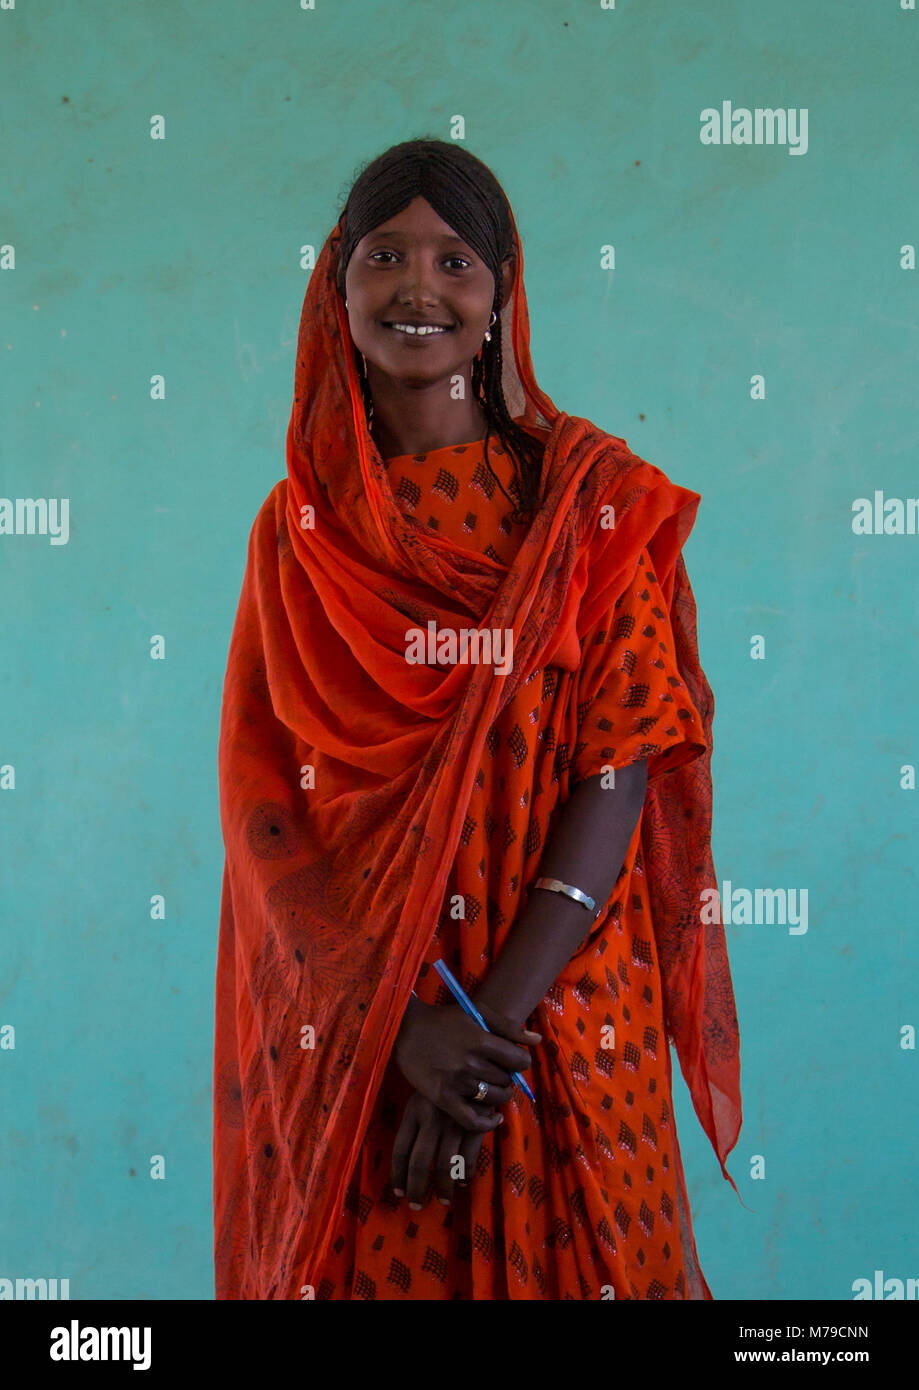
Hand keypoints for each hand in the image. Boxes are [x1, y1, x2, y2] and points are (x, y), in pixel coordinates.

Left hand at [390, 1090, 495, 1207]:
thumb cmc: (446, 1079)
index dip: (398, 1175)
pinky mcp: (476, 1125)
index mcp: (414, 1111)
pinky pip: (469, 1158)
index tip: (398, 1192)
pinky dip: (466, 1174)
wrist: (476, 1061)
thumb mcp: (424, 1093)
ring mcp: (454, 1123)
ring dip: (443, 1188)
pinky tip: (463, 1181)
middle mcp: (431, 1119)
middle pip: (420, 1163)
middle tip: (416, 1206)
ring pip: (445, 1165)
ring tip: (443, 1200)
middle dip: (417, 1188)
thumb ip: (416, 1120)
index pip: (400, 1150)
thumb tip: (408, 1157)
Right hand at [392, 994, 540, 1130]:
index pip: (519, 1060)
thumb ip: (508, 1027)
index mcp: (481, 1040)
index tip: (512, 1060)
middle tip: (497, 1072)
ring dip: (499, 1095)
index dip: (520, 1061)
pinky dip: (488, 1123)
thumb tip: (537, 1041)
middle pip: (507, 1080)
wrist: (407, 1029)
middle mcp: (471, 1063)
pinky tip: (495, 1118)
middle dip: (507, 1077)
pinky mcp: (443, 1098)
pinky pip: (472, 1120)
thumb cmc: (445, 1019)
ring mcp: (457, 1083)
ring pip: (494, 1099)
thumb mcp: (477, 1013)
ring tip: (492, 1087)